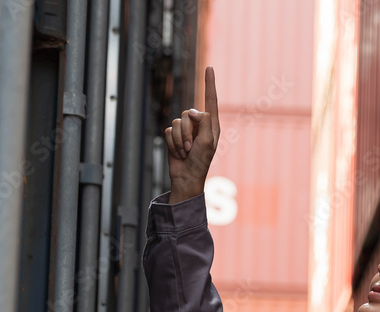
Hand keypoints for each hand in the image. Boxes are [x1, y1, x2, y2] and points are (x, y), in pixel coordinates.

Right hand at [165, 66, 219, 203]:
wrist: (186, 177)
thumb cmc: (201, 162)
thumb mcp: (207, 141)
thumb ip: (204, 122)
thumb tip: (192, 110)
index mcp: (211, 124)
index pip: (210, 99)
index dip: (209, 83)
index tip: (209, 67)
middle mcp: (198, 124)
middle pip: (187, 114)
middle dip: (186, 133)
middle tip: (191, 148)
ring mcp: (185, 130)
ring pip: (176, 122)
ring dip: (179, 140)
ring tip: (185, 152)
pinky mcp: (173, 136)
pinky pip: (167, 131)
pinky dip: (172, 143)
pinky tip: (178, 153)